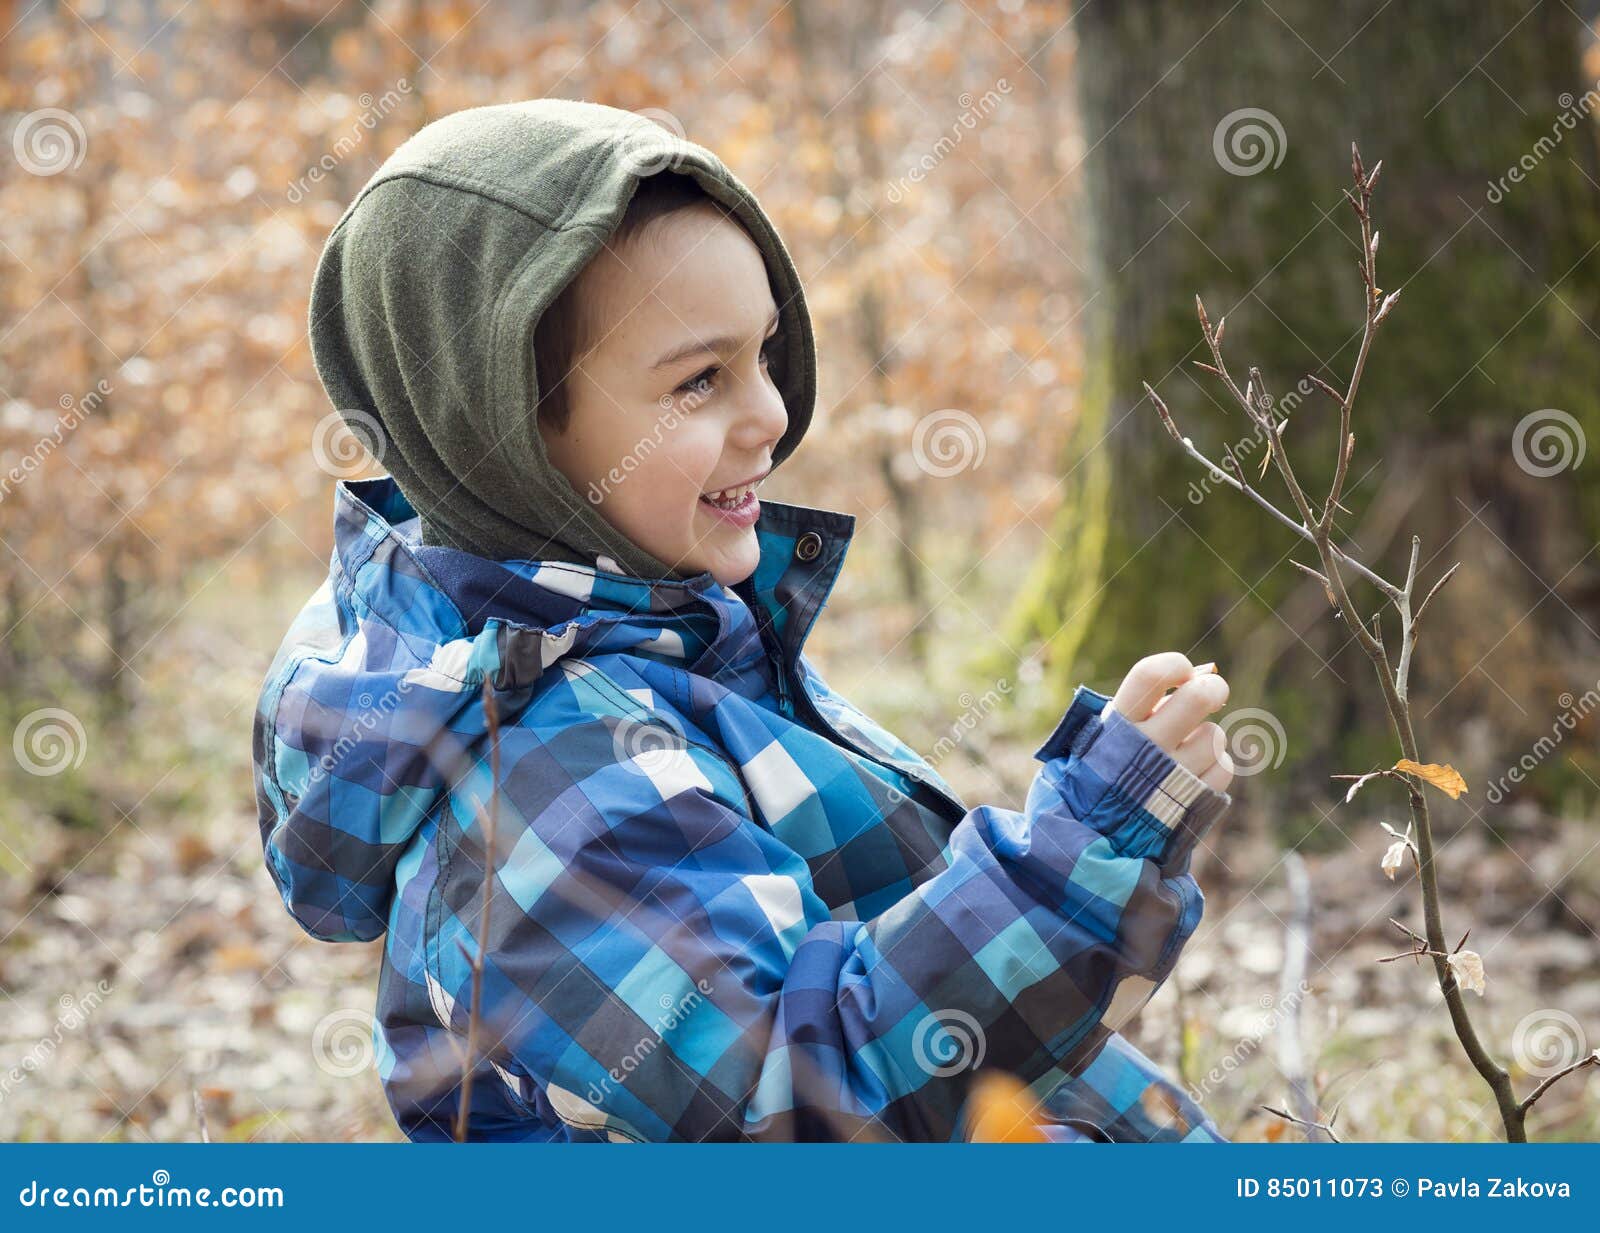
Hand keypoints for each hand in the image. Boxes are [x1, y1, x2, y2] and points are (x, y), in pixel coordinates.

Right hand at [1104, 652, 1233, 793]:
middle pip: (1198, 697)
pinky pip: (1223, 766)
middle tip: (1211, 692)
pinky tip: (1192, 773)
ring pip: (1214, 735)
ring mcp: (1172, 776)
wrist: (1100, 831)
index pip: (1150, 674)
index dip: (1175, 665)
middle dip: (1213, 688)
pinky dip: (1213, 765)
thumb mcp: (1115, 731)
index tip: (1181, 673)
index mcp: (1119, 724)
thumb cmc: (1113, 765)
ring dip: (1206, 737)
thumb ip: (1150, 703)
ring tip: (1186, 749)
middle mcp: (1145, 747)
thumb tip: (1202, 675)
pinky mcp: (1194, 800)